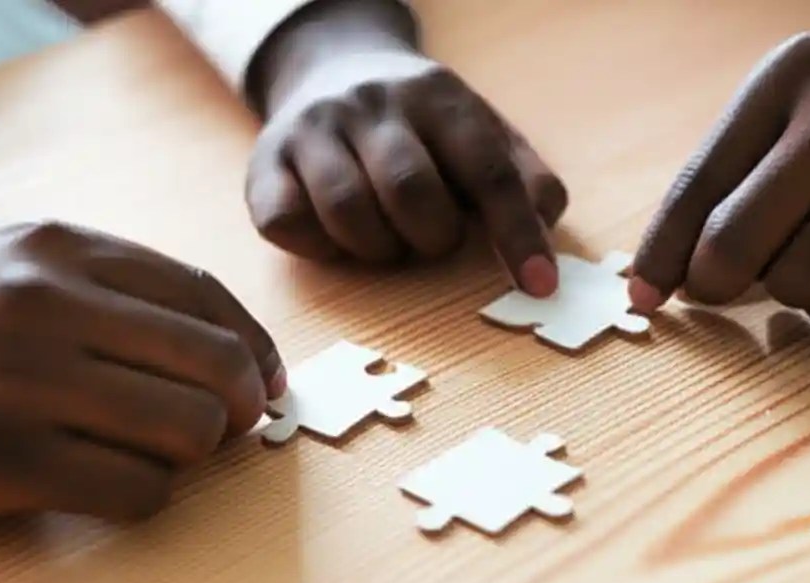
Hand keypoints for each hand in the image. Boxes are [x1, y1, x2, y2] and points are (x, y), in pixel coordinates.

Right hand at [0, 222, 283, 521]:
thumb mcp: (2, 265)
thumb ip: (104, 290)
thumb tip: (221, 345)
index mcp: (57, 246)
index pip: (205, 293)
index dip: (255, 346)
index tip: (267, 382)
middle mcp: (48, 301)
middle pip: (217, 363)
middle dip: (241, 407)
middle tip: (226, 431)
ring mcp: (25, 379)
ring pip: (189, 429)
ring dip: (187, 456)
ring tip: (144, 455)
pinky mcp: (1, 458)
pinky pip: (136, 491)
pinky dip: (142, 498)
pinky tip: (102, 486)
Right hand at [245, 0, 567, 296]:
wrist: (328, 69)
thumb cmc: (420, 127)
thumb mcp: (480, 133)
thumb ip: (522, 177)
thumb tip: (545, 221)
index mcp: (438, 96)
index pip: (488, 171)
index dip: (516, 234)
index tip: (538, 287)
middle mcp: (370, 104)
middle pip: (411, 191)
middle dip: (433, 237)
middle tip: (433, 240)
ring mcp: (312, 130)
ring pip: (347, 211)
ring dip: (378, 249)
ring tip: (388, 240)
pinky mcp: (264, 164)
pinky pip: (289, 225)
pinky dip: (320, 248)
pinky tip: (337, 236)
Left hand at [630, 3, 809, 331]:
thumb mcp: (800, 101)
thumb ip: (734, 172)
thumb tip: (664, 275)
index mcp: (785, 80)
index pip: (697, 182)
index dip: (659, 254)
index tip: (642, 298)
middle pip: (735, 243)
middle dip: (716, 284)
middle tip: (729, 286)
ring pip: (799, 285)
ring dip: (795, 294)